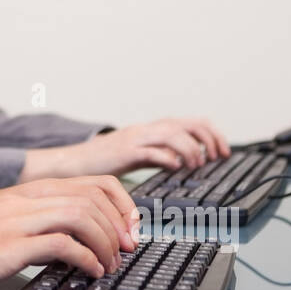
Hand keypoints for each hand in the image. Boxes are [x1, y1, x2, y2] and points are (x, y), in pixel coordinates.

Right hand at [0, 177, 138, 289]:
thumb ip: (31, 229)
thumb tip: (66, 246)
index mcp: (23, 193)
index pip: (88, 182)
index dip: (118, 203)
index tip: (128, 229)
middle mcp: (23, 200)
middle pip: (91, 195)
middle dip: (119, 223)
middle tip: (127, 249)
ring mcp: (15, 220)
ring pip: (81, 214)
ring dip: (105, 241)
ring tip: (111, 263)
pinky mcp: (8, 245)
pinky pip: (61, 244)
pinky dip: (86, 258)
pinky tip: (90, 272)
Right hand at [20, 117, 230, 181]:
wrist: (69, 164)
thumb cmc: (99, 164)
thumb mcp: (133, 157)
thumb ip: (154, 156)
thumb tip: (178, 163)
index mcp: (148, 130)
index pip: (188, 122)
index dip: (210, 134)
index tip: (222, 151)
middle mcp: (144, 130)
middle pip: (185, 124)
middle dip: (208, 138)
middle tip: (218, 156)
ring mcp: (134, 138)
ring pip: (172, 134)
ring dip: (191, 149)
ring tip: (197, 164)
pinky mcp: (125, 151)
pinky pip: (152, 151)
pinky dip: (168, 157)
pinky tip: (176, 167)